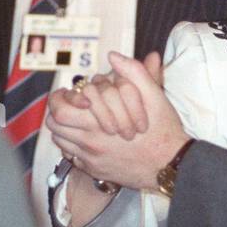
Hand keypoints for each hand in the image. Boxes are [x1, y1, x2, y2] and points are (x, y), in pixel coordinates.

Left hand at [47, 51, 189, 188]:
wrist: (171, 165)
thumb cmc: (164, 129)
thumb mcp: (155, 95)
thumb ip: (134, 72)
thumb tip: (113, 55)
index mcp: (99, 123)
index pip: (60, 109)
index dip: (62, 98)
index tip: (73, 93)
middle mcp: (90, 143)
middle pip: (55, 126)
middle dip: (58, 111)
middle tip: (71, 105)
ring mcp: (91, 159)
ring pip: (61, 141)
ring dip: (65, 127)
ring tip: (78, 119)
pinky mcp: (95, 170)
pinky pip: (72, 157)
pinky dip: (74, 145)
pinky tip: (88, 138)